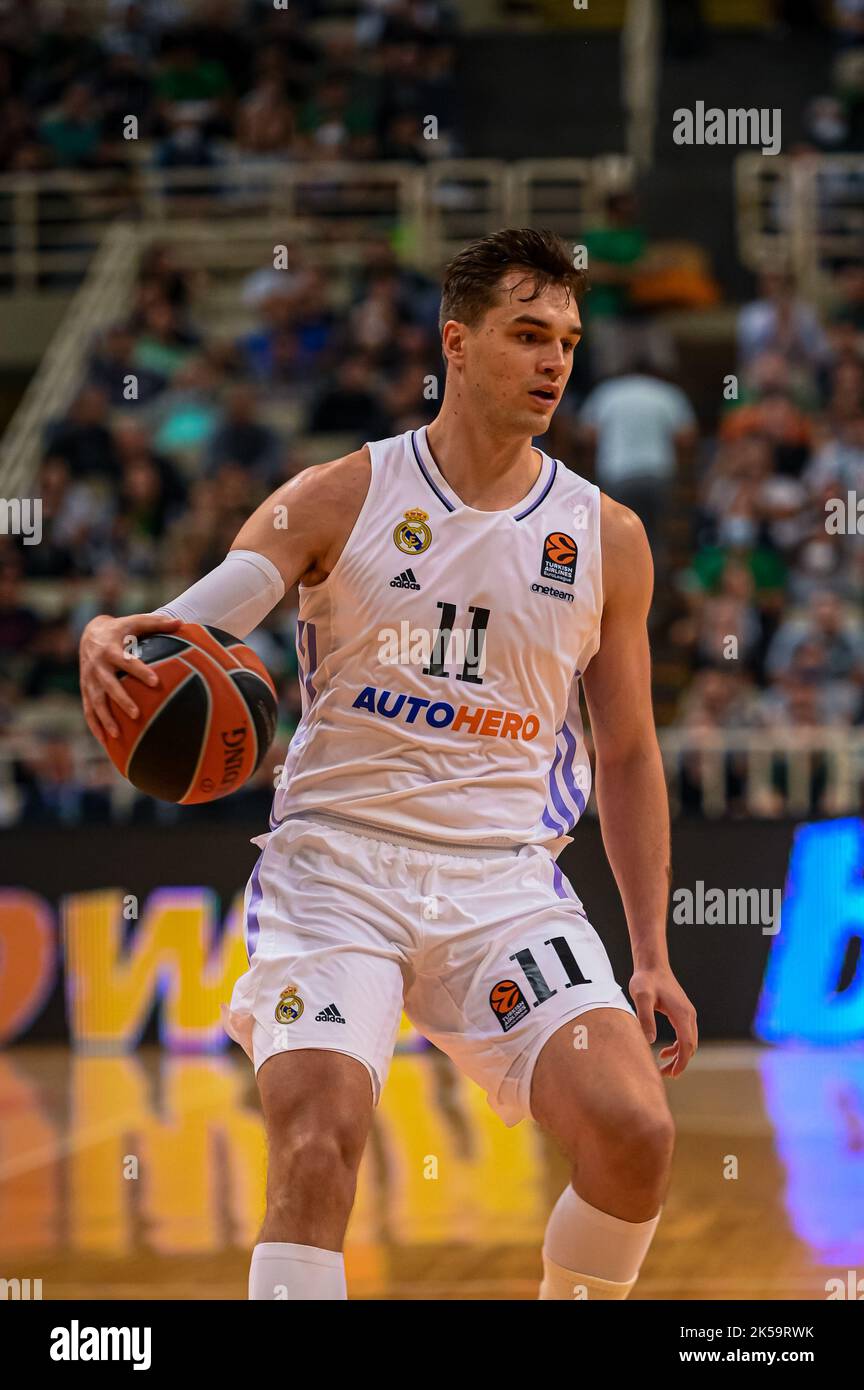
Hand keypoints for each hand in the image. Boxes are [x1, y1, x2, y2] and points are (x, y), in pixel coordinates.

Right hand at [79, 612, 180, 740]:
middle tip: (136, 714)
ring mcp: (89, 679)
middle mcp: (98, 666)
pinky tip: (105, 740)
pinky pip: (88, 710)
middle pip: (109, 686)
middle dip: (122, 700)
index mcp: (111, 649)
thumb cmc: (119, 629)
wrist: (88, 633)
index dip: (140, 671)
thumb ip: (156, 623)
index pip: (127, 662)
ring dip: (105, 718)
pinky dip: (95, 725)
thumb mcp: (135, 622)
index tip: (155, 682)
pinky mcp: (85, 689)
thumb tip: (181, 623)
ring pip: (95, 702)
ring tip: (118, 735)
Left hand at [629, 964, 697, 1078]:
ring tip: (662, 1067)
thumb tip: (650, 1040)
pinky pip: (685, 1036)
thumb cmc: (646, 980)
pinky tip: (662, 1051)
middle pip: (691, 1046)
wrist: (652, 966)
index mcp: (682, 1014)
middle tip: (663, 1075)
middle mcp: (689, 1015)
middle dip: (680, 1063)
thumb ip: (645, 1017)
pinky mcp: (682, 1013)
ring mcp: (687, 1014)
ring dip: (678, 1056)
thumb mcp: (641, 997)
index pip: (687, 1045)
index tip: (673, 1074)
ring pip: (689, 1042)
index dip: (681, 1062)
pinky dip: (677, 1047)